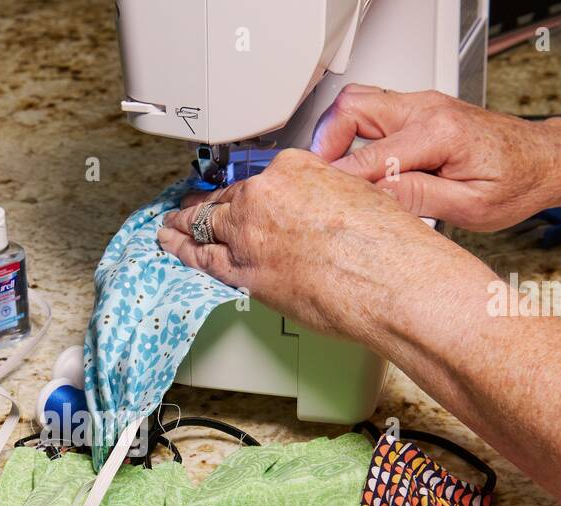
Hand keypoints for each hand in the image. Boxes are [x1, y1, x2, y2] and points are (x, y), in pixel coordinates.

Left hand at [157, 148, 492, 352]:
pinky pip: (204, 260)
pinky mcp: (246, 273)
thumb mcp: (358, 198)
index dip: (244, 191)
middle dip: (205, 206)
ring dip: (182, 227)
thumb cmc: (389, 246)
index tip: (237, 195)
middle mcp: (266, 198)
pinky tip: (172, 248)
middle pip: (226, 201)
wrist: (392, 281)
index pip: (259, 179)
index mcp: (295, 169)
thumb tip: (313, 216)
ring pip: (205, 227)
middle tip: (188, 208)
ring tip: (168, 227)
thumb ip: (324, 200)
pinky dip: (183, 252)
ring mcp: (251, 236)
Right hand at [311, 85, 560, 230]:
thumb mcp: (471, 207)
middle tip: (320, 182)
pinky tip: (355, 163)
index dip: (340, 183)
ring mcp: (421, 105)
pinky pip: (370, 110)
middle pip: (351, 107)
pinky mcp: (418, 110)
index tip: (321, 204)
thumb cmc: (517, 183)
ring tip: (333, 174)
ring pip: (356, 102)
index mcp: (441, 133)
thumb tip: (375, 198)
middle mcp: (428, 109)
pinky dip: (352, 134)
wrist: (544, 161)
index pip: (371, 157)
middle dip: (325, 144)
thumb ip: (419, 198)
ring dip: (336, 135)